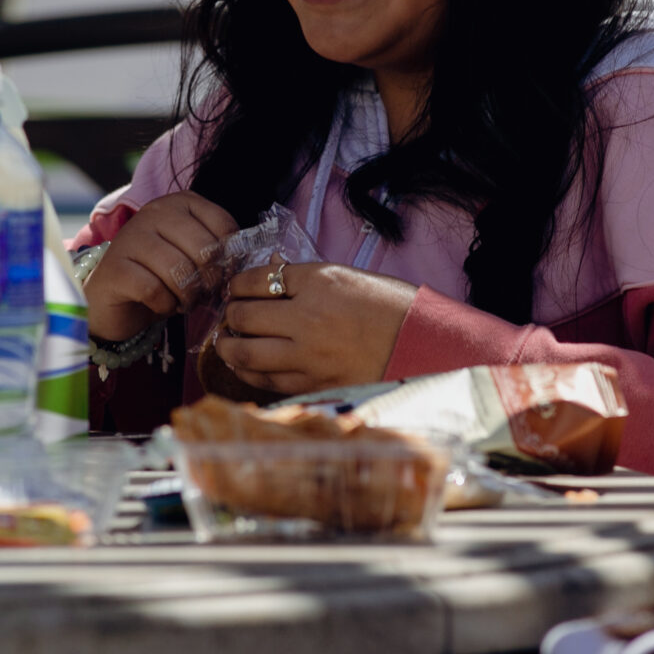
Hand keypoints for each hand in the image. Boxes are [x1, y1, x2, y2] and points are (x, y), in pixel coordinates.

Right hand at [82, 192, 236, 342]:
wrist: (112, 297)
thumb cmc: (160, 275)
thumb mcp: (193, 255)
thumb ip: (217, 250)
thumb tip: (244, 262)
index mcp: (180, 202)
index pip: (224, 226)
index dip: (230, 259)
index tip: (221, 275)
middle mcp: (155, 212)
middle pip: (205, 250)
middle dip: (209, 282)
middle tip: (200, 293)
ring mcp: (131, 237)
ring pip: (180, 272)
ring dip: (187, 297)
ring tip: (181, 301)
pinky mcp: (115, 267)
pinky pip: (155, 291)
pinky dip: (164, 305)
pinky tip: (159, 304)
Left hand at [214, 261, 417, 395]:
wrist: (427, 345)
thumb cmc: (394, 306)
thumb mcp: (352, 277)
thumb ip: (309, 278)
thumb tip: (274, 270)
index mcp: (320, 281)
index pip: (260, 278)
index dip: (240, 283)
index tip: (237, 287)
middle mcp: (308, 316)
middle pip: (245, 314)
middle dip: (231, 314)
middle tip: (230, 314)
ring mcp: (309, 354)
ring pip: (247, 352)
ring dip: (229, 346)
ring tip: (226, 341)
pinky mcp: (315, 383)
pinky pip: (267, 379)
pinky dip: (249, 371)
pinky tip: (245, 366)